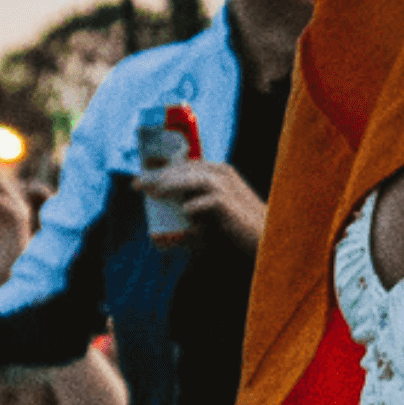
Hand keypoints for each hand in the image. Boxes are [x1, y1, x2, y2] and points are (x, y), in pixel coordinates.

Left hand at [133, 159, 266, 253]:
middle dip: (157, 175)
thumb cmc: (238, 229)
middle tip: (137, 184)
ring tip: (151, 192)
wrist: (266, 237)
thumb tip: (157, 240)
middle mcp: (220, 173)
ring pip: (190, 178)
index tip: (141, 176)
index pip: (184, 164)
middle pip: (182, 168)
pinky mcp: (226, 202)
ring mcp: (224, 185)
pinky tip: (180, 213)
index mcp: (217, 172)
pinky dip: (189, 207)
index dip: (161, 168)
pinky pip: (201, 203)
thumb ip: (188, 225)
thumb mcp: (210, 221)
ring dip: (168, 184)